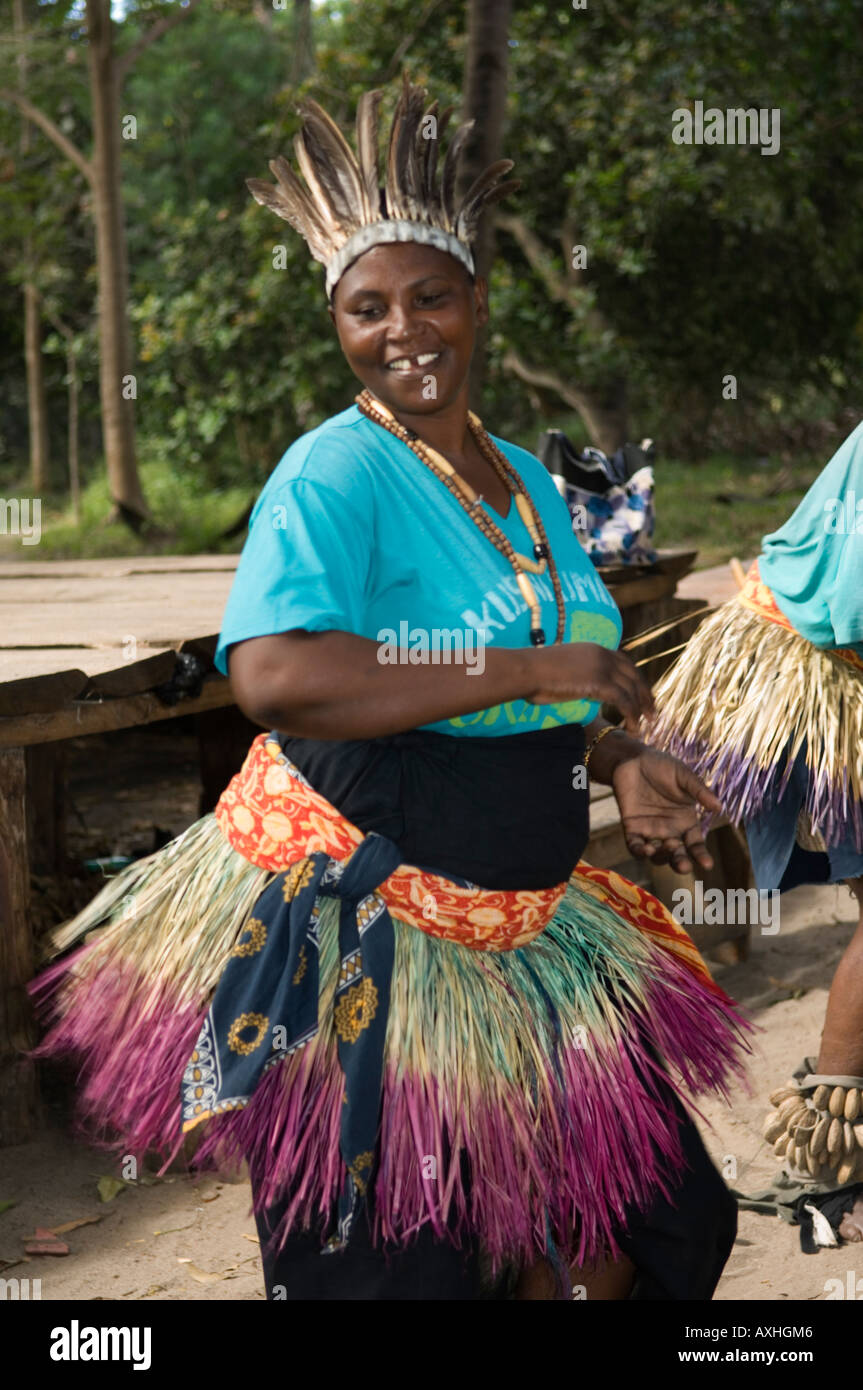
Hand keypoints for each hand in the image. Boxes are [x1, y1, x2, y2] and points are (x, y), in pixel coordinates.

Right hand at [525, 643, 654, 732]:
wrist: (528, 670)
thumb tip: (581, 689)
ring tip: (648, 724)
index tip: (641, 693)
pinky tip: (633, 728)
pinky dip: (632, 716)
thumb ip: (579, 675)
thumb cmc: (534, 673)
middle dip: (646, 694)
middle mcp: (603, 655)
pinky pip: (624, 701)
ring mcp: (603, 667)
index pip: (624, 663)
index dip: (635, 679)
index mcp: (595, 648)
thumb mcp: (563, 669)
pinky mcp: (600, 682)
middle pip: (634, 675)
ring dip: (642, 708)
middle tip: (652, 711)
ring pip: (632, 689)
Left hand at [610, 748, 722, 873]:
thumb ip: (700, 792)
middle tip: (684, 865)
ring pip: (657, 855)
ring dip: (661, 857)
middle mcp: (669, 830)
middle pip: (677, 855)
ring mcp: (650, 830)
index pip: (696, 844)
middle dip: (681, 863)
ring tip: (664, 846)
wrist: (633, 759)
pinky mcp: (631, 828)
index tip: (707, 865)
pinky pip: (635, 846)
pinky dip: (639, 851)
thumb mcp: (684, 777)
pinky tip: (644, 848)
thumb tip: (719, 807)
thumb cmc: (663, 766)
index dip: (701, 855)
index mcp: (686, 821)